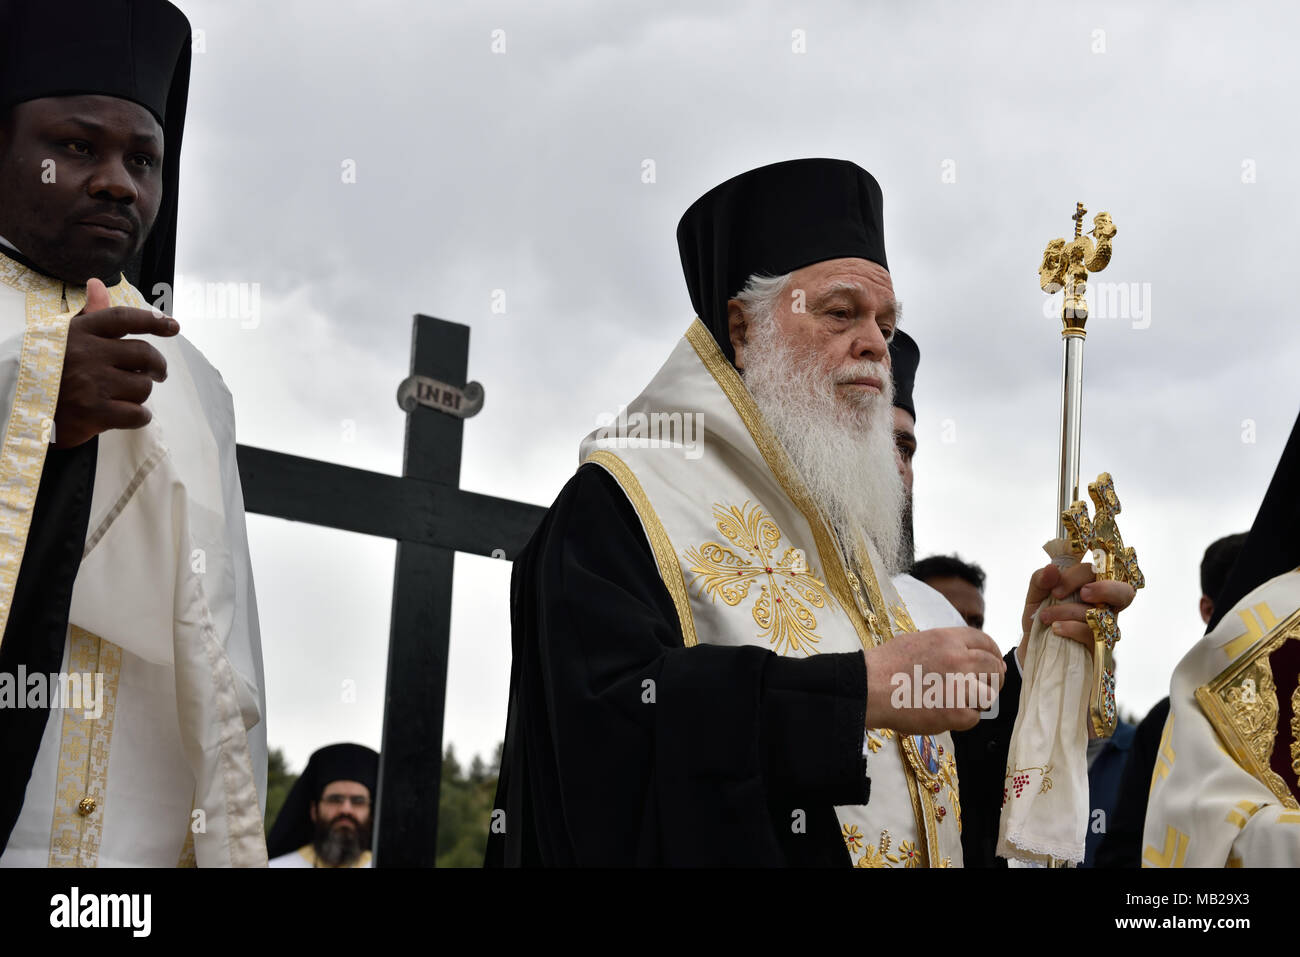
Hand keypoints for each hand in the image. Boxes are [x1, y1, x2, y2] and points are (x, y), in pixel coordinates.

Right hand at [52, 278, 178, 448]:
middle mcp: (89, 354)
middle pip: (144, 354)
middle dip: (157, 366)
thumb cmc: (44, 368)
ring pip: (142, 386)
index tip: (174, 327)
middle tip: (157, 374)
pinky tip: (129, 415)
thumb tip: (97, 284)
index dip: (153, 321)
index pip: (124, 318)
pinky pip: (137, 414)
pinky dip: (139, 417)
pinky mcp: (93, 412)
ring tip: (125, 396)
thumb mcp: (60, 336)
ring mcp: (92, 383)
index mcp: (81, 332)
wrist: (14, 404)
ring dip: (140, 394)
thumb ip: (88, 314)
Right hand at [863, 627, 1005, 733]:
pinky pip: (974, 717)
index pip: (986, 642)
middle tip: (986, 687)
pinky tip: (947, 715)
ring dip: (978, 701)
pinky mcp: (955, 712)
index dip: (993, 654)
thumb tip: (968, 654)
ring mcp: (959, 686)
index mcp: (948, 639)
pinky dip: (963, 719)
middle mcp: (959, 659)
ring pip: (988, 695)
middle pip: (994, 668)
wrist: (868, 688)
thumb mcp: (918, 641)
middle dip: (994, 679)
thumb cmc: (886, 666)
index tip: (994, 663)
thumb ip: (945, 646)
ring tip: (960, 703)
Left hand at [1016, 561, 1135, 667]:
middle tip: (1083, 593)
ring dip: (1070, 611)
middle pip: (1125, 592)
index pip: (1098, 571)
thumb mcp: (1035, 596)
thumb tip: (1052, 568)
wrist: (1034, 649)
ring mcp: (1105, 626)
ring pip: (1103, 613)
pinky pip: (1093, 634)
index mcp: (1090, 586)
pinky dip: (1072, 628)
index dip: (1078, 576)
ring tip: (1046, 617)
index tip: (1055, 589)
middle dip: (1105, 589)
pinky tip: (1055, 629)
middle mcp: (1104, 605)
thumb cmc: (1041, 618)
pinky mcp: (1100, 646)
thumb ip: (1041, 579)